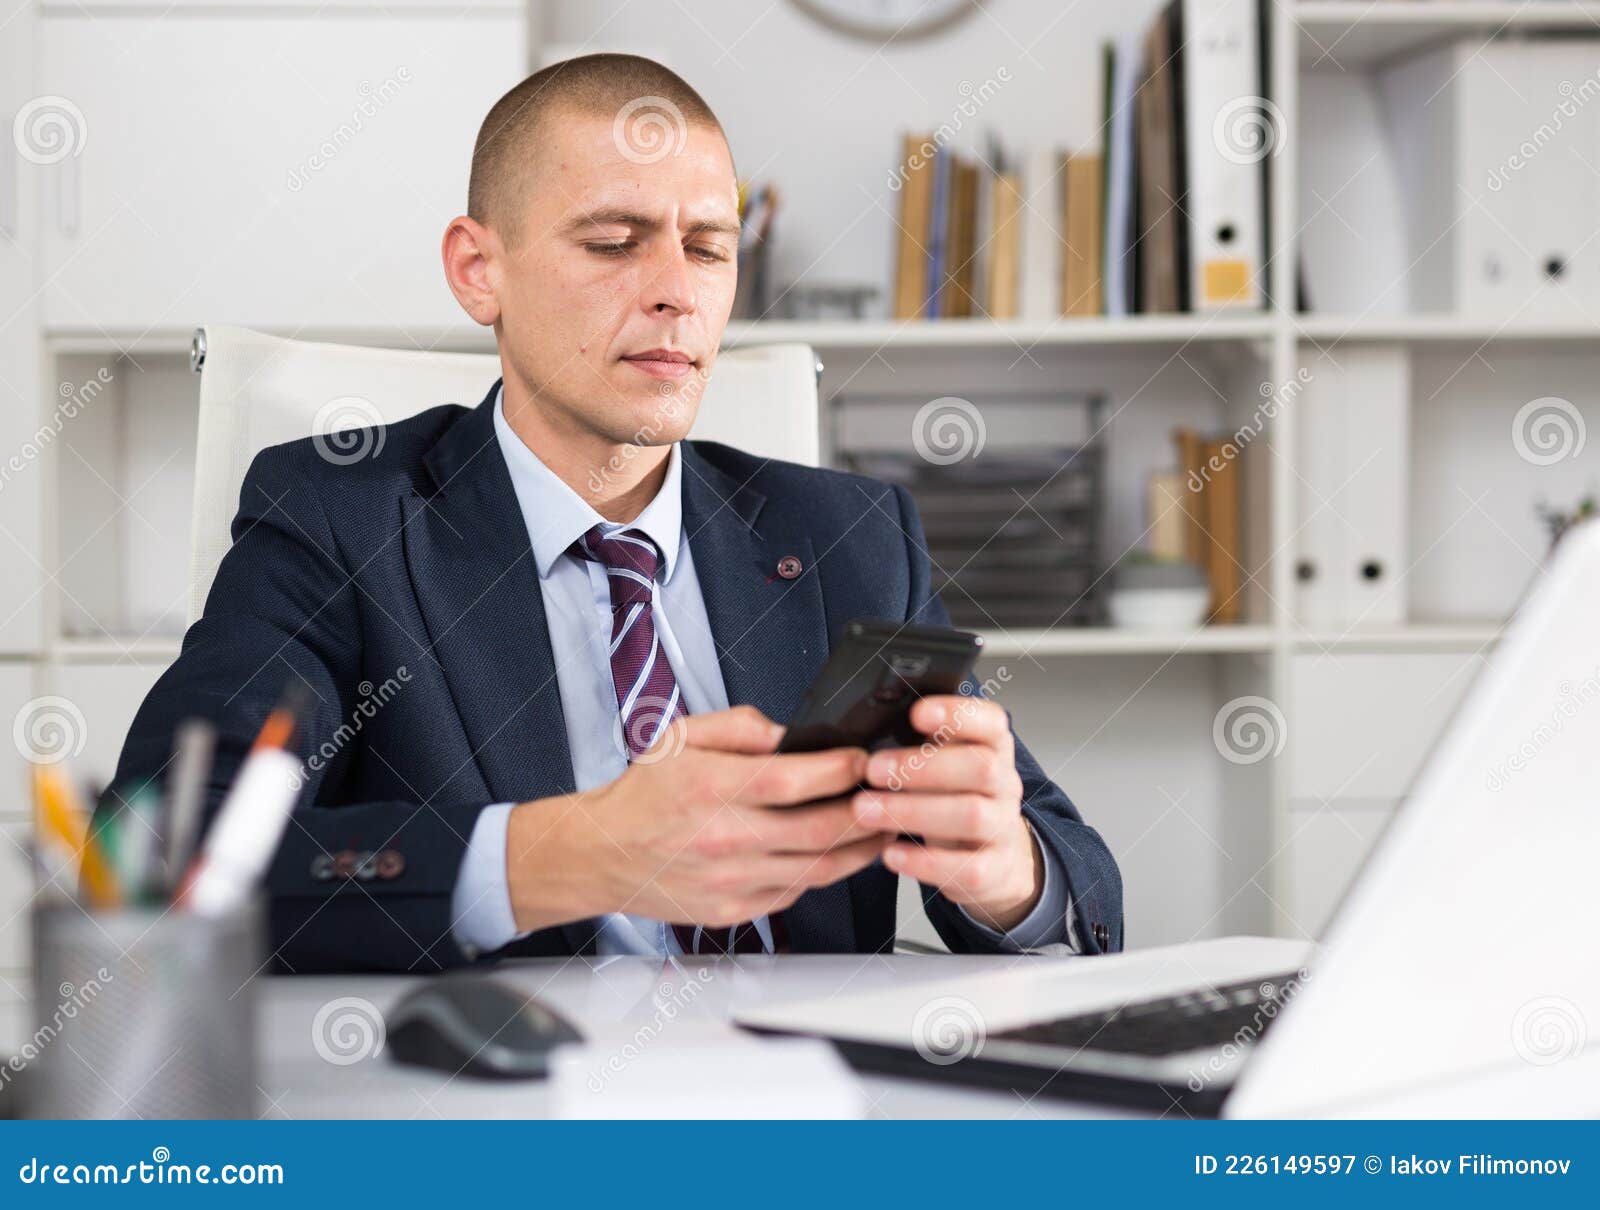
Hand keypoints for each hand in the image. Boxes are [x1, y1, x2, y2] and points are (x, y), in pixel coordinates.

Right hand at [505, 705, 886, 931]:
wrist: (603, 855)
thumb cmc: (644, 796)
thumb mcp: (681, 736)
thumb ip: (740, 726)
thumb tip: (790, 734)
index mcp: (713, 788)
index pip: (795, 779)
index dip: (842, 768)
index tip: (864, 759)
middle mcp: (725, 838)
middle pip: (820, 828)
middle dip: (867, 809)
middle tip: (889, 793)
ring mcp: (732, 880)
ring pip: (818, 867)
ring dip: (860, 847)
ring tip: (881, 825)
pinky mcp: (735, 910)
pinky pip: (795, 892)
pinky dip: (824, 872)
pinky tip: (839, 852)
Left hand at [850, 695, 1042, 932]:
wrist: (996, 856)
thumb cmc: (954, 798)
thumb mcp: (945, 763)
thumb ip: (921, 743)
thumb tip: (863, 726)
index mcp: (993, 747)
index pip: (991, 721)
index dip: (957, 714)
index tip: (916, 713)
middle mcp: (1005, 784)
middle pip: (980, 768)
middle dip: (922, 767)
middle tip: (872, 770)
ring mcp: (1003, 827)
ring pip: (972, 816)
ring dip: (913, 812)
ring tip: (865, 810)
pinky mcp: (995, 869)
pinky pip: (968, 868)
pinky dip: (925, 862)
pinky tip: (890, 854)